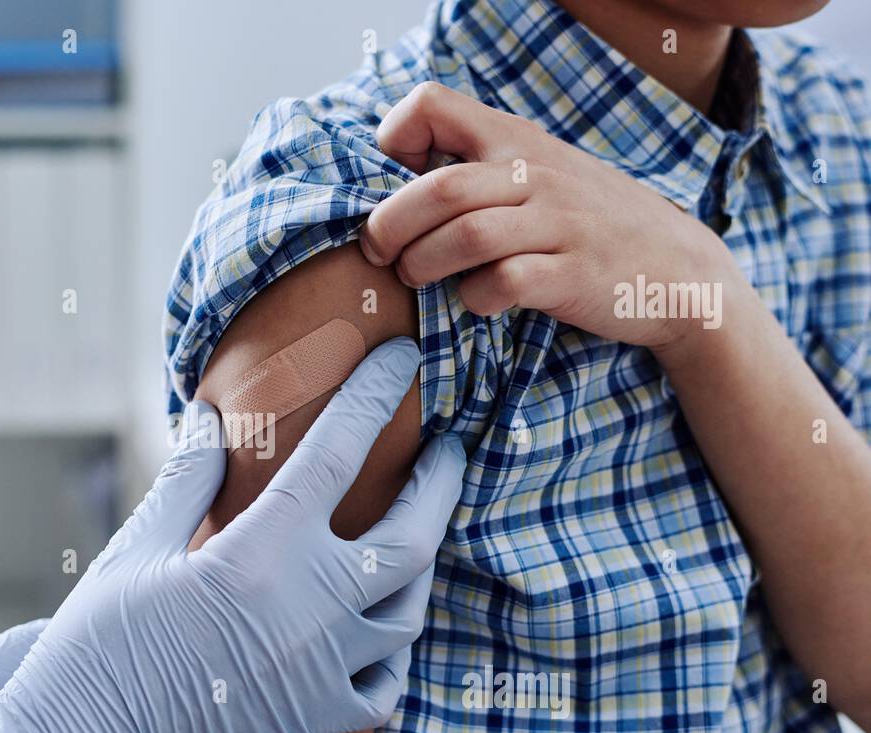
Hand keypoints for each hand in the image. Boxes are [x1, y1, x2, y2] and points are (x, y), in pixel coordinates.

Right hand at [0, 339, 466, 732]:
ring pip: (409, 610)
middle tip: (447, 450)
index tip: (403, 359)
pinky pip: (386, 686)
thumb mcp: (136, 547)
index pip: (337, 454)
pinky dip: (391, 653)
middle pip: (411, 537)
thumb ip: (187, 479)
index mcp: (257, 554)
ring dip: (419, 564)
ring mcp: (319, 671)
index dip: (374, 395)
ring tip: (414, 534)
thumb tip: (211, 418)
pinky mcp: (313, 720)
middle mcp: (306, 610)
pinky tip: (379, 630)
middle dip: (439, 483)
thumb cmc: (98, 642)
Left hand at [358, 82, 744, 354]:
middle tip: (380, 252)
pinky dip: (475, 298)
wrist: (680, 270)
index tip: (394, 179)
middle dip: (390, 225)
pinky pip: (505, 281)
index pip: (432, 105)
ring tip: (416, 277)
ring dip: (424, 263)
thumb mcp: (540, 174)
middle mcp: (535, 174)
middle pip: (438, 187)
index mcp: (516, 140)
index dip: (395, 138)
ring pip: (466, 235)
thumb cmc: (589, 225)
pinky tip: (477, 301)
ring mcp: (558, 224)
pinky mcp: (572, 274)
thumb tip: (398, 184)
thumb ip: (480, 169)